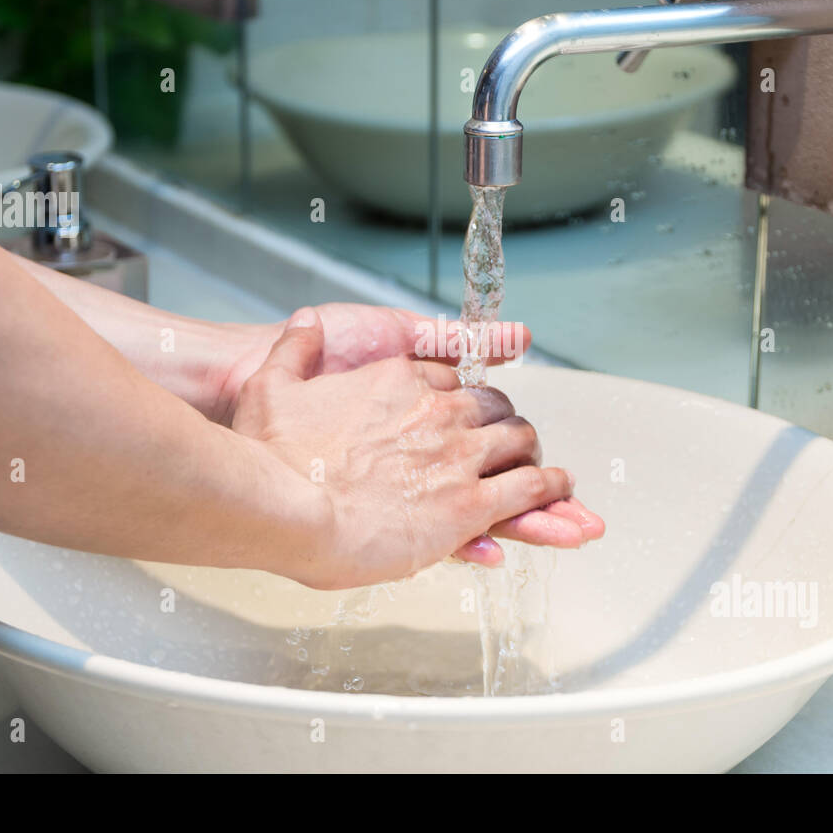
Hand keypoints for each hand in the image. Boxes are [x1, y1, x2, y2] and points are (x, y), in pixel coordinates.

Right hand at [231, 307, 602, 588]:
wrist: (286, 510)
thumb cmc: (273, 457)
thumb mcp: (272, 386)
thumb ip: (293, 350)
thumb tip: (303, 322)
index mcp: (398, 382)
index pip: (448, 377)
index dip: (457, 397)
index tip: (459, 411)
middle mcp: (437, 411)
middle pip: (493, 406)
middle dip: (502, 424)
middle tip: (506, 446)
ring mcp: (458, 456)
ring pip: (519, 441)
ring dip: (532, 454)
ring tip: (545, 472)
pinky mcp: (470, 503)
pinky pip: (529, 488)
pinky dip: (550, 491)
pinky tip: (561, 498)